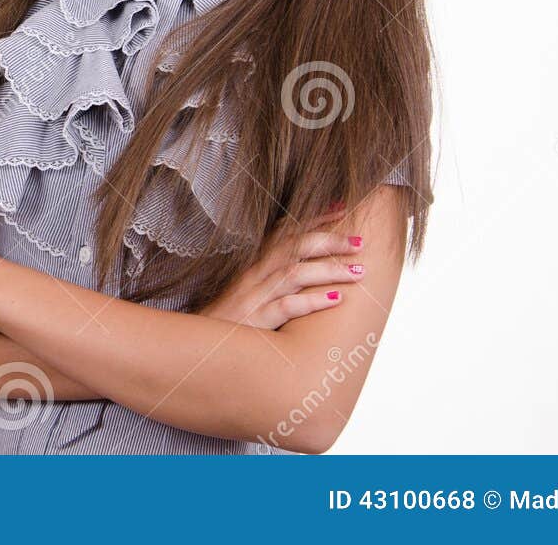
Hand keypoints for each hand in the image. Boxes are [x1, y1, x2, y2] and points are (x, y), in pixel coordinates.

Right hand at [199, 203, 366, 328]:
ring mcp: (254, 296)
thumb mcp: (246, 293)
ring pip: (295, 273)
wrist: (196, 348)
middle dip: (330, 240)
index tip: (342, 208)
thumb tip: (304, 268)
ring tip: (359, 271)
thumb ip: (271, 278)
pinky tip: (336, 299)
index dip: (314, 218)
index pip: (286, 232)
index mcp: (254, 265)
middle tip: (361, 242)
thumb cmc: (226, 322)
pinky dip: (312, 300)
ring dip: (330, 269)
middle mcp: (254, 275)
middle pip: (294, 246)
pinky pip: (286, 306)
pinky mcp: (254, 321)